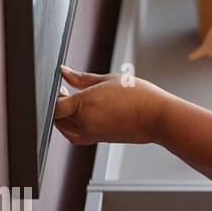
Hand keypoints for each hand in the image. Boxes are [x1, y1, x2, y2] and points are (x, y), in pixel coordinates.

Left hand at [53, 66, 167, 146]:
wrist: (157, 117)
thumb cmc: (139, 97)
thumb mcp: (109, 79)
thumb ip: (82, 77)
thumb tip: (65, 71)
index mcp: (84, 104)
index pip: (55, 105)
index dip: (54, 95)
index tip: (60, 86)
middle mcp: (84, 122)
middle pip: (57, 117)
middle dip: (58, 104)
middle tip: (66, 91)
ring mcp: (90, 133)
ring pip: (64, 128)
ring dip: (63, 117)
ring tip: (74, 102)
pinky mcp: (98, 139)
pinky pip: (76, 135)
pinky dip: (73, 126)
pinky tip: (84, 114)